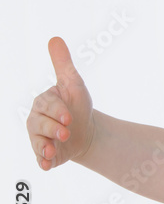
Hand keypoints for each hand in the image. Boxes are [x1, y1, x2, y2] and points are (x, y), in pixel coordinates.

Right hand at [26, 37, 94, 169]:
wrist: (86, 132)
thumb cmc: (77, 105)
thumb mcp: (73, 83)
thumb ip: (62, 64)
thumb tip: (54, 38)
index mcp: (43, 103)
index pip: (47, 106)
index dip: (57, 111)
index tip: (69, 116)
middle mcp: (36, 121)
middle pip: (39, 124)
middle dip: (53, 128)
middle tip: (66, 131)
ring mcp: (39, 138)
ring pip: (37, 142)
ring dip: (44, 146)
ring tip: (51, 151)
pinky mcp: (45, 154)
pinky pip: (40, 159)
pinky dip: (43, 162)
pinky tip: (47, 165)